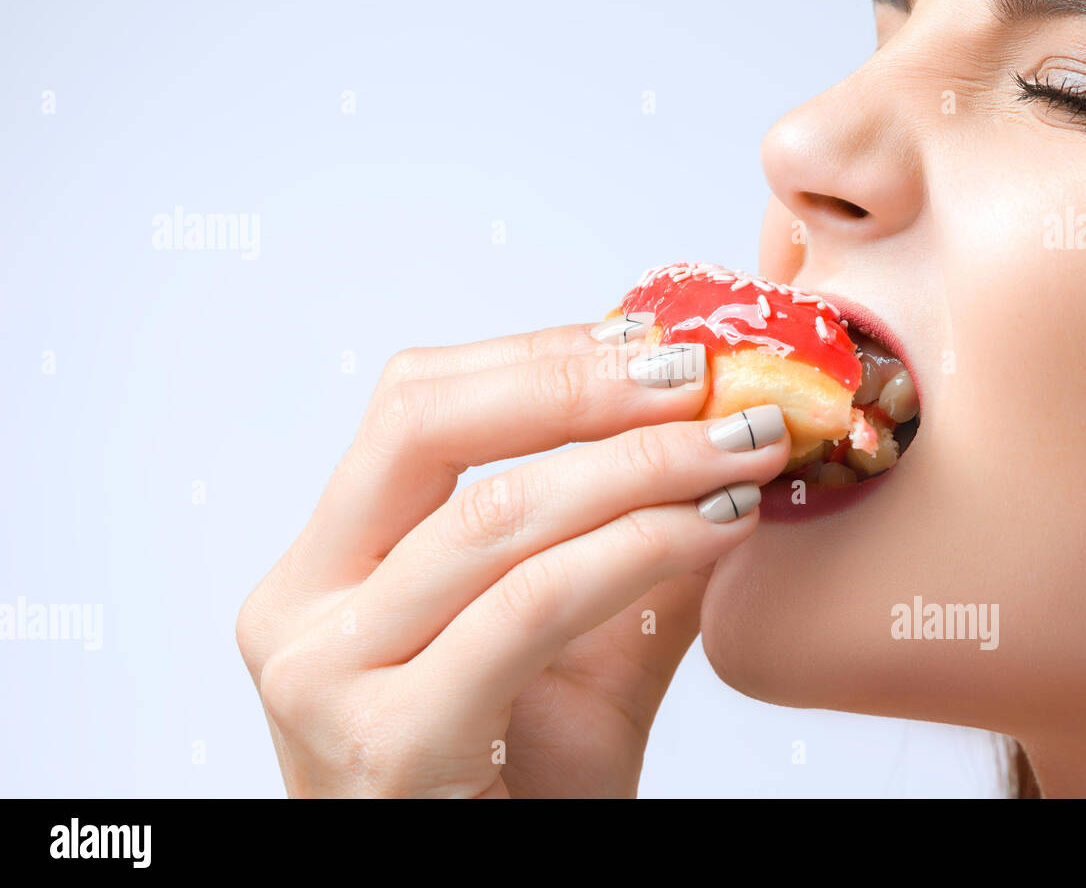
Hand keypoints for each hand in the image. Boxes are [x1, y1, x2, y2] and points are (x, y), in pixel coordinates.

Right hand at [236, 322, 789, 796]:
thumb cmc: (524, 790)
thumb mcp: (577, 648)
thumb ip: (628, 548)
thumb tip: (717, 438)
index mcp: (327, 569)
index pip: (415, 409)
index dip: (537, 357)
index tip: (651, 340)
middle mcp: (300, 611)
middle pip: (424, 428)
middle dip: (579, 388)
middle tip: (697, 375)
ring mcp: (325, 678)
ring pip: (494, 518)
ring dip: (639, 468)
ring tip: (739, 450)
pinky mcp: (388, 742)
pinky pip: (532, 604)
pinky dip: (637, 548)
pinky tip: (715, 527)